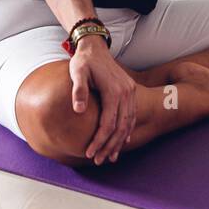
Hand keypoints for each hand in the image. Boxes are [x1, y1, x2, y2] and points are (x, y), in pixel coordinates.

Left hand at [69, 37, 136, 164]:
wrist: (95, 47)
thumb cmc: (84, 61)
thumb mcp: (77, 72)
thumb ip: (78, 90)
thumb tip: (78, 110)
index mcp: (113, 91)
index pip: (108, 124)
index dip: (99, 141)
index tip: (89, 153)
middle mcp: (126, 93)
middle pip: (121, 127)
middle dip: (110, 146)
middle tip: (98, 160)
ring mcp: (130, 92)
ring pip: (128, 124)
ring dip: (120, 142)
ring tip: (111, 157)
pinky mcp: (130, 91)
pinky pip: (132, 116)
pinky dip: (128, 131)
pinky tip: (124, 141)